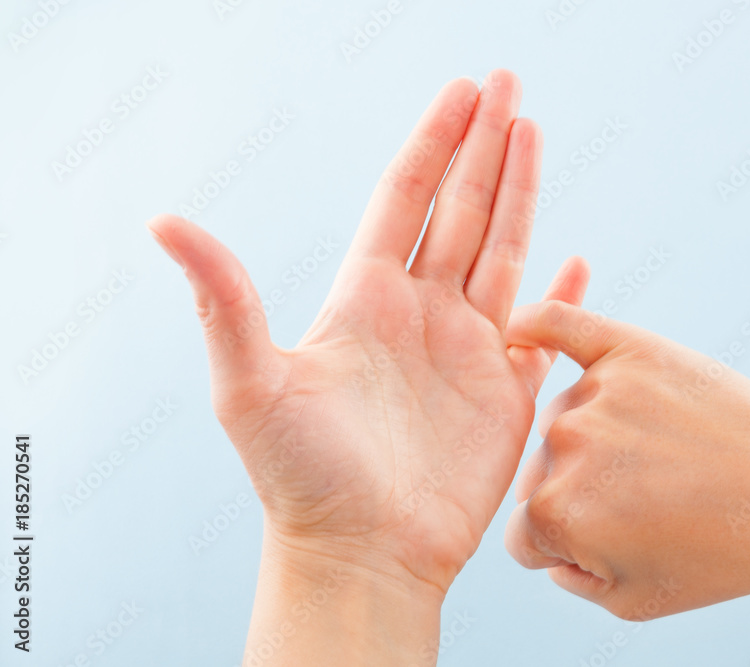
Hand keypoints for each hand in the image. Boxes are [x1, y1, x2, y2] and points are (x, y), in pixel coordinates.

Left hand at [148, 70, 587, 599]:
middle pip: (458, 210)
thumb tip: (164, 220)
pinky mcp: (505, 393)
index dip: (434, 143)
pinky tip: (576, 260)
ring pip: (501, 251)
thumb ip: (224, 298)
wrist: (361, 554)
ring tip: (532, 133)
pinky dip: (562, 295)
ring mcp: (467, 350)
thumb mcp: (250, 384)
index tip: (460, 93)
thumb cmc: (302, 478)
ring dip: (518, 193)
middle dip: (483, 146)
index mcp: (367, 300)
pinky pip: (544, 330)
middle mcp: (419, 314)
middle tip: (507, 85)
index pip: (404, 199)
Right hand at [502, 301, 749, 621]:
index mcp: (558, 516)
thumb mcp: (636, 601)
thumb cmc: (724, 552)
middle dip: (580, 492)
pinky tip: (521, 327)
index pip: (526, 535)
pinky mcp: (627, 349)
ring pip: (559, 418)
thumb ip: (570, 578)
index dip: (569, 546)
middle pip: (541, 474)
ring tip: (663, 456)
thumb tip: (547, 549)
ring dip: (591, 438)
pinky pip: (563, 325)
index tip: (621, 540)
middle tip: (651, 499)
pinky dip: (538, 324)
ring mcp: (595, 394)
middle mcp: (564, 449)